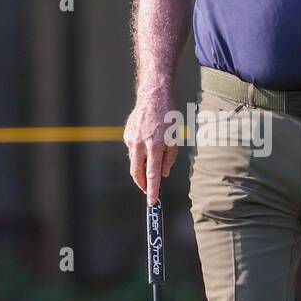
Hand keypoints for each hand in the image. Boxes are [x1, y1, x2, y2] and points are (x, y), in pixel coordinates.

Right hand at [124, 89, 179, 204]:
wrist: (153, 98)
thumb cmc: (167, 118)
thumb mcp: (175, 139)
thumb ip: (169, 159)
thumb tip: (163, 174)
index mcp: (154, 146)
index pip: (152, 174)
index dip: (152, 190)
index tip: (152, 202)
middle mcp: (140, 144)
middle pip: (137, 173)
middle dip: (142, 184)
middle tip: (148, 190)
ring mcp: (131, 140)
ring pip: (134, 162)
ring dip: (142, 166)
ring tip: (152, 156)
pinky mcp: (126, 135)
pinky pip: (133, 150)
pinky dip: (140, 152)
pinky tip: (147, 142)